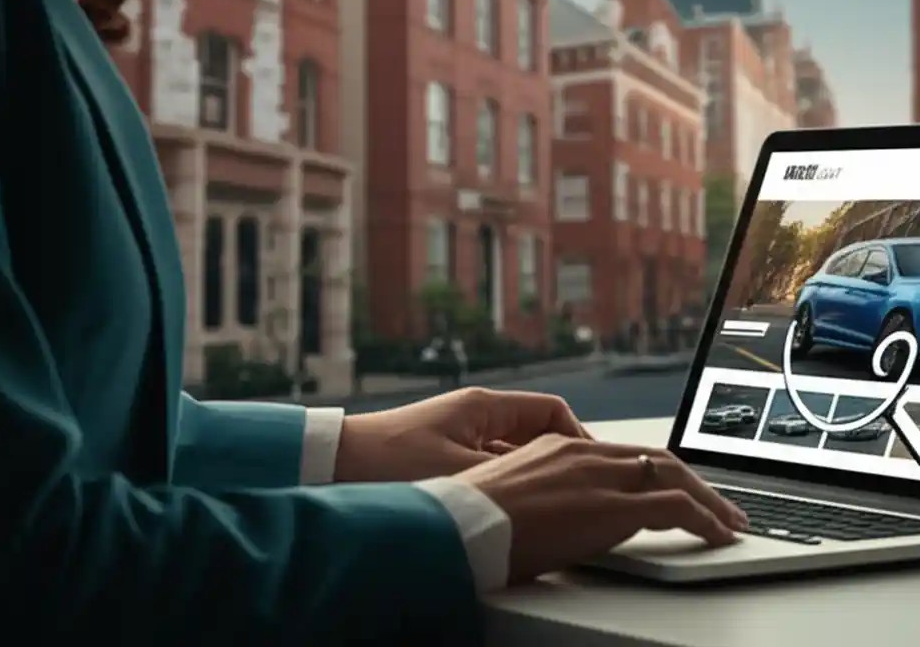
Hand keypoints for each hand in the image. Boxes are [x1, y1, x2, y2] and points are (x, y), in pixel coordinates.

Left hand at [333, 387, 591, 482]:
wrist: (327, 465)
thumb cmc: (385, 463)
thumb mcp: (460, 475)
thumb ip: (511, 479)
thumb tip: (556, 485)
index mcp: (483, 406)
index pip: (552, 413)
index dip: (579, 439)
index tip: (592, 469)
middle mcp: (472, 415)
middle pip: (535, 435)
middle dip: (558, 462)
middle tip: (578, 493)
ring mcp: (455, 436)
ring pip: (511, 456)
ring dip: (528, 478)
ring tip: (544, 507)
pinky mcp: (438, 458)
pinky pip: (488, 470)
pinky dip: (503, 487)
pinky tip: (504, 512)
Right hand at [455, 434, 749, 583]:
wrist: (455, 527)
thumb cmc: (468, 521)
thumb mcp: (510, 497)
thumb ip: (542, 498)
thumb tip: (556, 519)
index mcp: (559, 448)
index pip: (625, 455)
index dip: (658, 473)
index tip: (674, 489)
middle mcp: (584, 454)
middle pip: (657, 461)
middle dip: (694, 483)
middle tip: (718, 504)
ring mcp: (599, 477)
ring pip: (675, 478)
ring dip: (708, 500)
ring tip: (728, 521)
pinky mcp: (610, 507)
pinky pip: (676, 508)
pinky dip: (706, 519)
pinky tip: (718, 534)